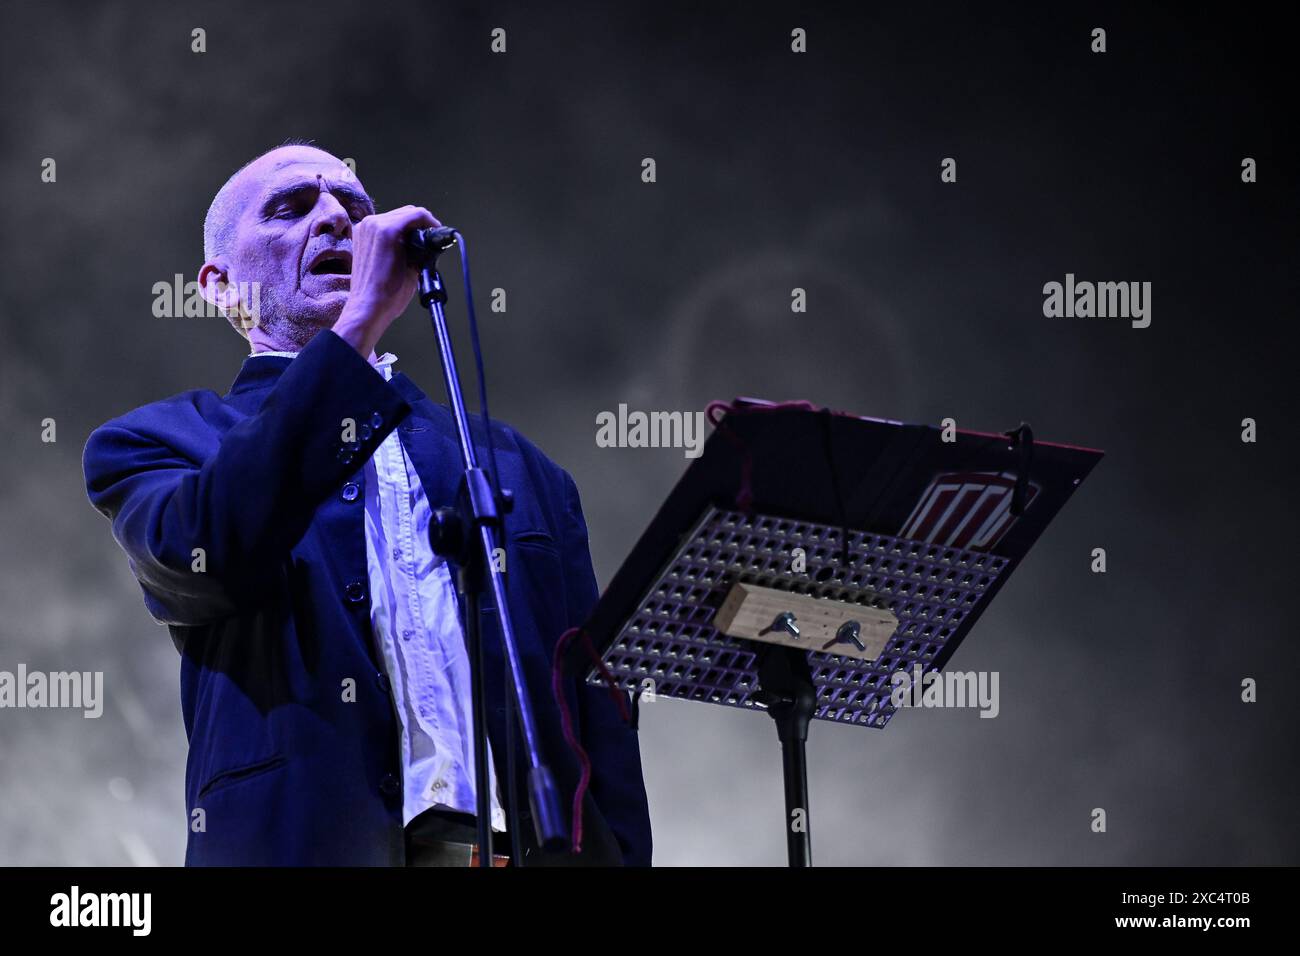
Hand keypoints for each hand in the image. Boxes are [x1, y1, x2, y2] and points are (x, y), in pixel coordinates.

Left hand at [332, 205, 439, 356]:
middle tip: (429, 236)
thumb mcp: (415, 268)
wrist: (368, 307)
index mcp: (387, 229)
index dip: (432, 222)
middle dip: (419, 223)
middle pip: (405, 212)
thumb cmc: (388, 294)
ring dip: (406, 226)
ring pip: (393, 217)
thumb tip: (428, 244)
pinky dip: (393, 231)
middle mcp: (373, 225)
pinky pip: (382, 225)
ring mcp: (364, 229)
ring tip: (416, 242)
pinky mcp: (360, 237)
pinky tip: (401, 245)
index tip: (437, 230)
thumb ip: (422, 249)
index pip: (417, 213)